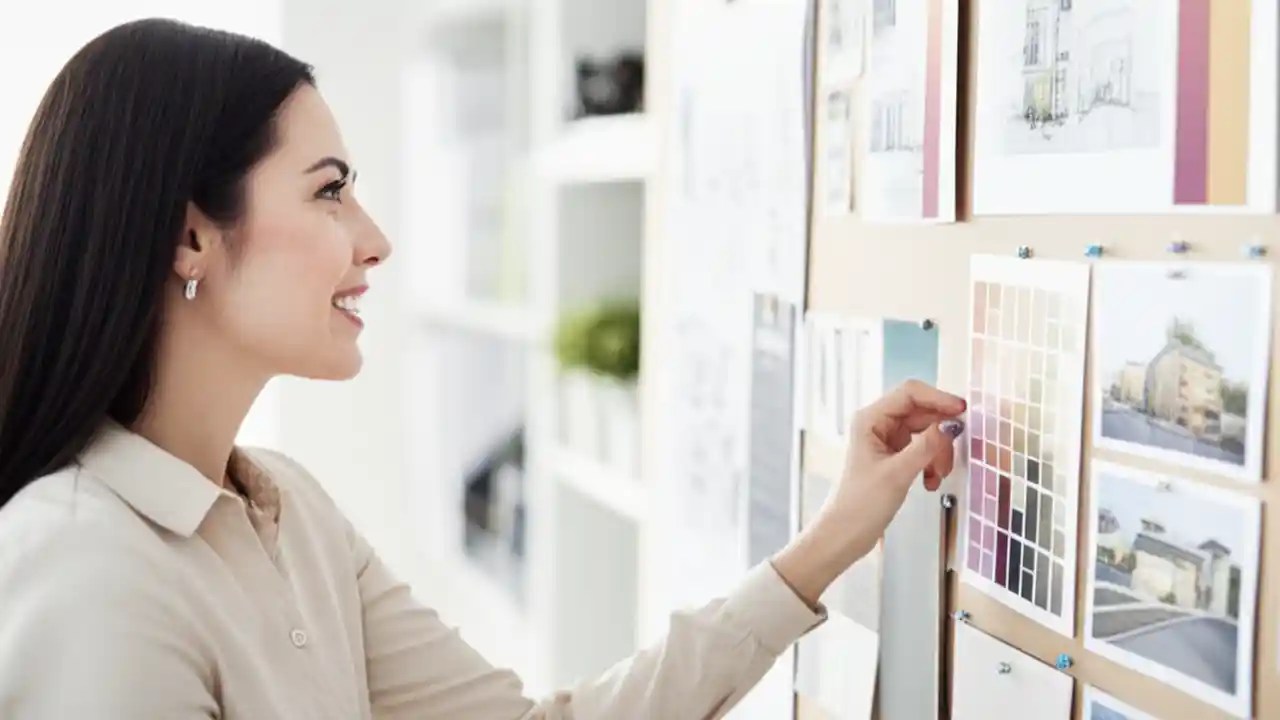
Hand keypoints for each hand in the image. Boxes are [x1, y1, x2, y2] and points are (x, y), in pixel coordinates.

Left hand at [772, 380, 964, 606]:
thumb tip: (950, 425)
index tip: (962, 411)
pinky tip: (930, 482)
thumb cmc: (860, 505)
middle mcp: (876, 424)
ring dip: (937, 453)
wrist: (844, 534)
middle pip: (921, 413)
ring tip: (936, 477)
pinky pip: (922, 450)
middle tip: (948, 460)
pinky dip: (931, 463)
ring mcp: (885, 440)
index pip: (910, 393)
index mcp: (869, 419)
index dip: (938, 398)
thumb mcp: (897, 474)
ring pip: (925, 433)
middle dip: (940, 436)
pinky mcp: (892, 457)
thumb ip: (925, 447)